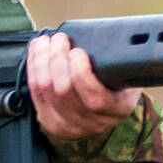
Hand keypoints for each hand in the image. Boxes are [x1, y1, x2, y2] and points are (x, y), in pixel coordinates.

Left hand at [26, 31, 140, 140]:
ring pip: (46, 90)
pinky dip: (33, 68)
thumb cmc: (119, 87)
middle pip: (64, 91)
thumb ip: (119, 64)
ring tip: (44, 42)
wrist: (105, 113)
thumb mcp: (129, 77)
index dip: (81, 72)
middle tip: (59, 39)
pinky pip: (35, 92)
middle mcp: (92, 123)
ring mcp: (69, 126)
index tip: (77, 51)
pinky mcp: (50, 122)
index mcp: (116, 110)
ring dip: (41, 60)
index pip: (94, 98)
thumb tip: (101, 37)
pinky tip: (36, 53)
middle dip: (57, 58)